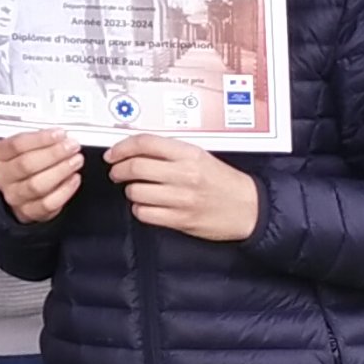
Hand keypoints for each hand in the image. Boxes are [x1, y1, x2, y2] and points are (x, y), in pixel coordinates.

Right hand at [0, 128, 85, 223]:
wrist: (15, 193)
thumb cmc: (21, 165)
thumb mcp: (22, 147)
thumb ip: (37, 140)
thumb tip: (60, 136)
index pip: (16, 145)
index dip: (41, 139)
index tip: (60, 134)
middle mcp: (2, 177)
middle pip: (27, 164)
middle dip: (53, 154)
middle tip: (71, 146)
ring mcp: (14, 196)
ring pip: (37, 185)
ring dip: (61, 170)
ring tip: (76, 160)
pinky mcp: (28, 212)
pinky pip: (48, 203)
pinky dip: (64, 190)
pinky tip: (74, 179)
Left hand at [107, 134, 261, 241]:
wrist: (251, 208)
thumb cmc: (225, 182)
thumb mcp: (200, 156)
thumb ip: (169, 151)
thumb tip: (134, 149)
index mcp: (189, 154)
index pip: (145, 143)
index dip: (122, 147)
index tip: (113, 153)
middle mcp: (185, 175)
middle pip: (135, 168)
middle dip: (118, 170)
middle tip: (117, 172)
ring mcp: (182, 199)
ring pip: (136, 192)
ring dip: (131, 191)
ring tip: (139, 189)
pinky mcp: (181, 220)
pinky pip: (145, 214)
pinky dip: (140, 209)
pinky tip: (148, 205)